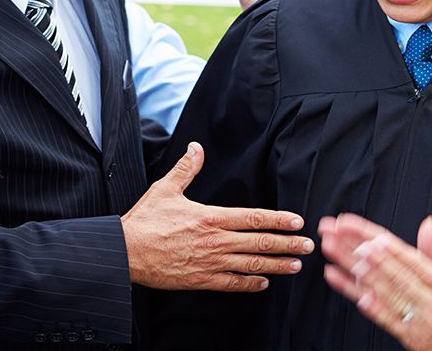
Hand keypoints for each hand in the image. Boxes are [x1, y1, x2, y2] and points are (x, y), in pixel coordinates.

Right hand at [121, 142, 313, 291]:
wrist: (124, 252)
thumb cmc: (144, 221)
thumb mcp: (165, 189)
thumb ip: (186, 169)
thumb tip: (196, 148)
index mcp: (212, 217)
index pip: (254, 218)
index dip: (279, 220)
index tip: (297, 221)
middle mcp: (216, 240)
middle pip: (260, 243)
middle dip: (287, 244)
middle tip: (308, 246)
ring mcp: (210, 262)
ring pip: (251, 265)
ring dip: (276, 265)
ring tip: (295, 266)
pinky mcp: (200, 280)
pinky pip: (231, 284)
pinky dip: (249, 284)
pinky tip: (263, 283)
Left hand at [320, 214, 431, 350]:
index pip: (414, 263)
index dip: (391, 249)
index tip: (372, 236)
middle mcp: (431, 303)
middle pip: (392, 273)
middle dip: (363, 252)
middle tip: (340, 236)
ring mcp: (419, 321)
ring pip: (385, 294)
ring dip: (357, 275)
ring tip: (334, 257)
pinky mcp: (411, 338)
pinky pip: (388, 320)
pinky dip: (371, 307)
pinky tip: (353, 294)